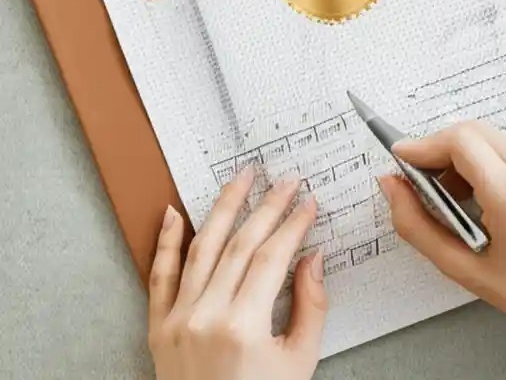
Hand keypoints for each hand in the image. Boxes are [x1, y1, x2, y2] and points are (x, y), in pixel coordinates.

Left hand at [148, 167, 327, 379]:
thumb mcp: (299, 361)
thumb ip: (310, 306)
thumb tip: (312, 259)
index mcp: (244, 326)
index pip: (272, 257)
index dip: (293, 225)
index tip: (309, 203)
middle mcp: (205, 316)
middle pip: (239, 245)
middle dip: (267, 206)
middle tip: (285, 180)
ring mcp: (177, 320)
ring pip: (201, 249)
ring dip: (223, 208)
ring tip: (241, 179)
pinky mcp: (158, 327)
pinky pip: (159, 275)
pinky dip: (167, 242)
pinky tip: (176, 213)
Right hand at [378, 122, 505, 379]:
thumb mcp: (463, 268)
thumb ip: (417, 225)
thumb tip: (391, 185)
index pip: (460, 140)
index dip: (424, 145)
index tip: (402, 159)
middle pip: (474, 131)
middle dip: (440, 150)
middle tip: (423, 182)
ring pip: (492, 139)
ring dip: (464, 157)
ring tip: (454, 199)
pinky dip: (489, 162)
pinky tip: (484, 198)